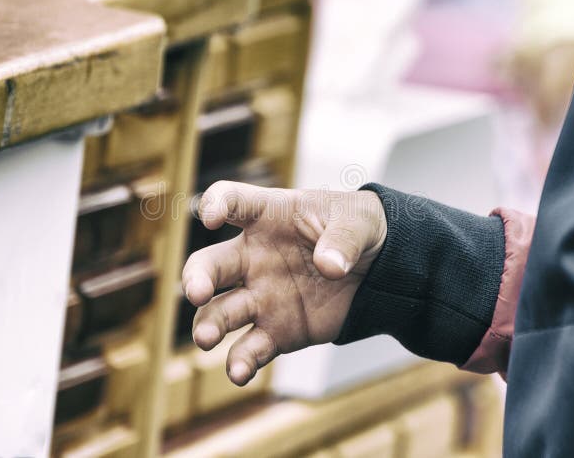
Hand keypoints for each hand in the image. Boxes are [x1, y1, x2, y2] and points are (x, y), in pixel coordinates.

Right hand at [182, 181, 386, 385]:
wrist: (376, 270)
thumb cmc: (357, 230)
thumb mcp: (360, 222)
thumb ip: (344, 239)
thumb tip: (330, 267)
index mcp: (268, 217)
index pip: (233, 200)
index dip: (216, 203)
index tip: (210, 217)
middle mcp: (253, 256)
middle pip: (210, 264)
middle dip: (197, 278)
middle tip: (197, 292)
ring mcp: (260, 296)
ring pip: (220, 312)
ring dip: (209, 325)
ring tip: (207, 340)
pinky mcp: (275, 330)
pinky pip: (250, 348)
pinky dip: (241, 362)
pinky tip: (239, 374)